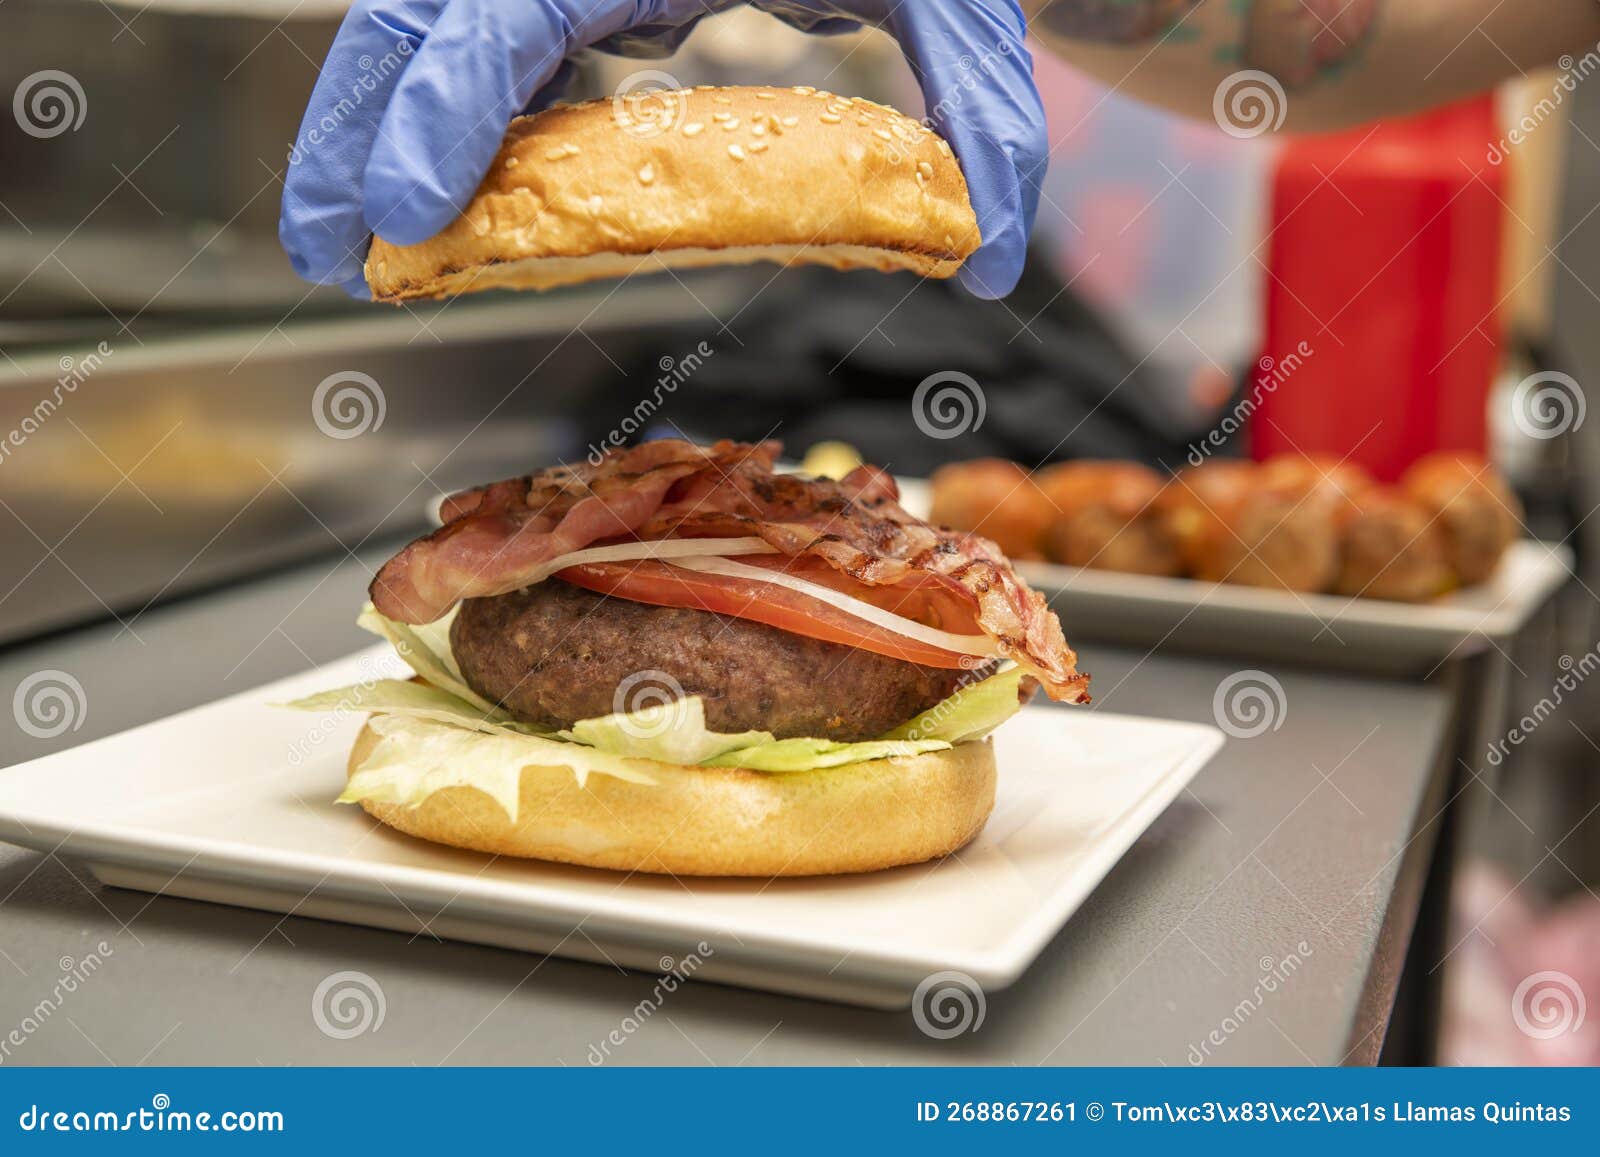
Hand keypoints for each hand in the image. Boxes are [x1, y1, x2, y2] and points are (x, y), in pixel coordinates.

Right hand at [279, 1, 1045, 299]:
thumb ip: (983, 113)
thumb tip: (987, 265)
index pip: (514, 2)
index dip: (453, 101)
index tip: (409, 208)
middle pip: (428, 4)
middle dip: (364, 121)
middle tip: (330, 247)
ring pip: (423, 11)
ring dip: (368, 117)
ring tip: (341, 232)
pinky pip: (468, 31)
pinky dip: (426, 103)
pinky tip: (419, 183)